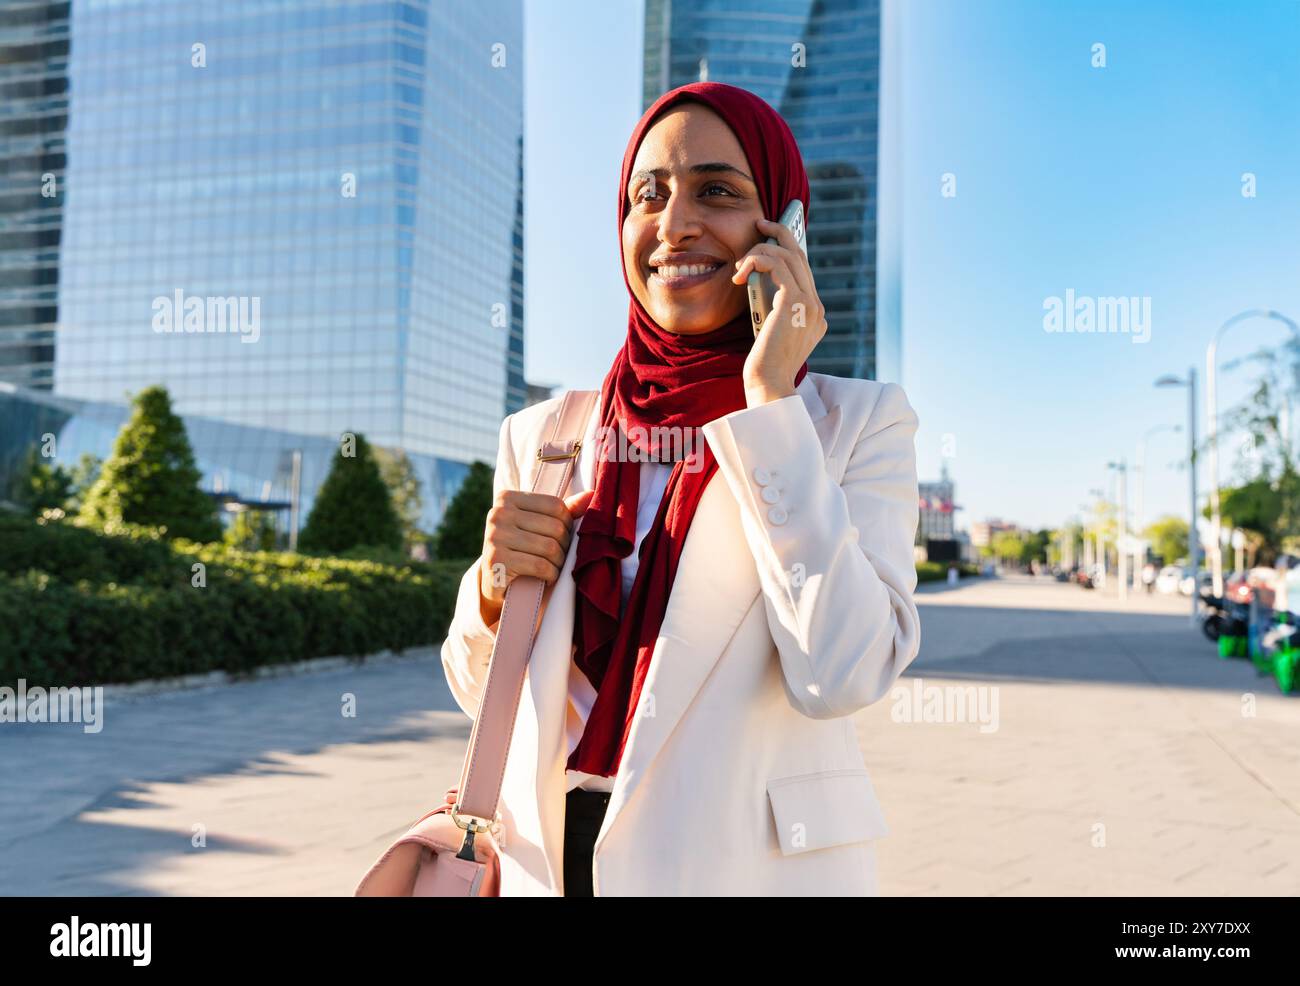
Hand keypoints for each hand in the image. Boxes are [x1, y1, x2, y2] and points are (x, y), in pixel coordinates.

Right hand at [478, 488, 594, 624]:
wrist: (495, 581)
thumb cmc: (522, 548)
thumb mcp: (538, 525)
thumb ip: (563, 510)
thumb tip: (591, 494)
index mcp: (507, 498)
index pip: (555, 505)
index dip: (567, 524)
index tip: (561, 537)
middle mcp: (498, 514)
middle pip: (555, 527)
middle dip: (563, 546)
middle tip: (558, 557)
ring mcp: (495, 537)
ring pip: (550, 548)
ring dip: (558, 563)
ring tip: (553, 567)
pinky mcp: (497, 561)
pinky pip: (540, 566)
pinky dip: (550, 575)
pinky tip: (546, 578)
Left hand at [731, 216, 826, 405]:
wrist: (768, 385)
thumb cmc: (763, 366)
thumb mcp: (770, 333)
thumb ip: (774, 310)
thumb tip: (760, 284)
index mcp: (814, 315)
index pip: (803, 270)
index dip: (789, 246)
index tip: (773, 232)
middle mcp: (817, 307)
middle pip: (801, 255)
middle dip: (781, 232)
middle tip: (759, 222)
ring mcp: (809, 304)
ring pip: (789, 255)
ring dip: (760, 251)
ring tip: (740, 265)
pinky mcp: (795, 302)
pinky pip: (778, 264)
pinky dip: (758, 260)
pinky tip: (741, 273)